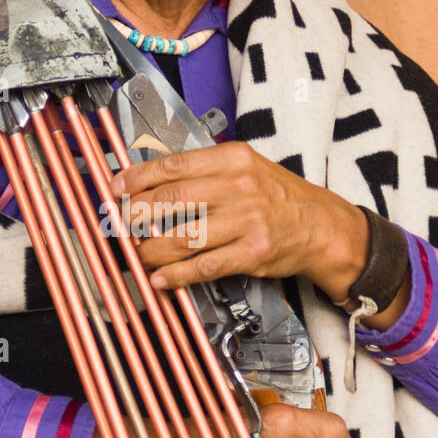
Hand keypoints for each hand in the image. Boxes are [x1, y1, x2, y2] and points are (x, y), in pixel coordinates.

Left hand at [108, 141, 366, 299]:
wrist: (321, 225)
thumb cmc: (277, 195)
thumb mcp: (245, 166)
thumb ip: (203, 169)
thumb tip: (151, 179)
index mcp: (232, 159)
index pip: (172, 165)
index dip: (137, 178)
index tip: (115, 189)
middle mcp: (238, 187)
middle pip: (171, 201)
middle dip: (136, 216)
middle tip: (120, 225)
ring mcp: (246, 221)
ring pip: (182, 237)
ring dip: (151, 250)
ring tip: (137, 254)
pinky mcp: (252, 253)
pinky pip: (204, 266)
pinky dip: (177, 275)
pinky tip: (160, 278)